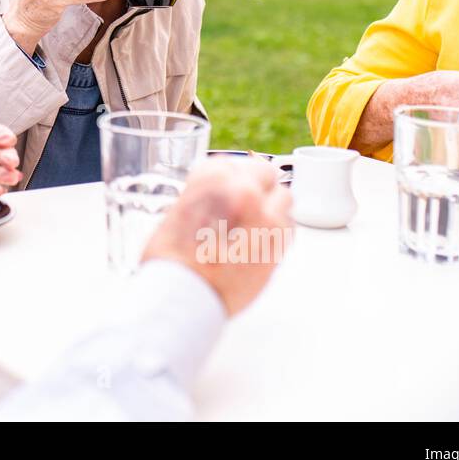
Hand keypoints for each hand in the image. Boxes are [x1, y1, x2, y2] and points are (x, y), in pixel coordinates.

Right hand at [142, 158, 291, 316]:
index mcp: (215, 178)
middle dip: (257, 185)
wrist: (181, 297)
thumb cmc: (170, 259)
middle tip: (245, 203)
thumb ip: (206, 196)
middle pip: (266, 173)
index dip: (232, 177)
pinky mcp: (278, 245)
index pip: (234, 162)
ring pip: (283, 198)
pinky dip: (277, 229)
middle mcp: (244, 191)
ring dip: (271, 206)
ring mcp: (266, 218)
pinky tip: (259, 241)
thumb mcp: (177, 210)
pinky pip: (288, 226)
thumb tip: (220, 198)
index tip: (230, 187)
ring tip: (252, 225)